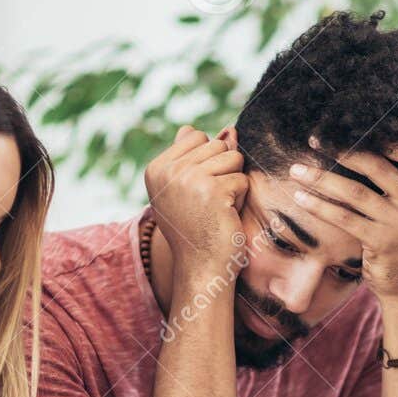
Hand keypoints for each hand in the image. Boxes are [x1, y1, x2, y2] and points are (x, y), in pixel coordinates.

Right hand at [143, 126, 247, 279]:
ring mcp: (188, 178)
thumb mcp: (189, 189)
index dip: (206, 162)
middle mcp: (167, 171)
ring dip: (233, 183)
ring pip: (231, 157)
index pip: (195, 136)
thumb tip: (230, 129)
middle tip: (209, 203)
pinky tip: (226, 216)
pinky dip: (241, 198)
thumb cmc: (197, 229)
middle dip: (222, 172)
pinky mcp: (212, 190)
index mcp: (156, 168)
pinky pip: (242, 178)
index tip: (196, 192)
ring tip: (218, 207)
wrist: (201, 267)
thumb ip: (201, 156)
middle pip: (215, 144)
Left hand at [286, 143, 397, 325]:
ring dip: (321, 178)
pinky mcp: (382, 242)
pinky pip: (344, 217)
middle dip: (340, 150)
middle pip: (377, 165)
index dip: (377, 134)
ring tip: (297, 170)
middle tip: (313, 140)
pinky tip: (301, 197)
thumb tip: (385, 139)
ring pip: (355, 191)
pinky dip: (319, 205)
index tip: (346, 127)